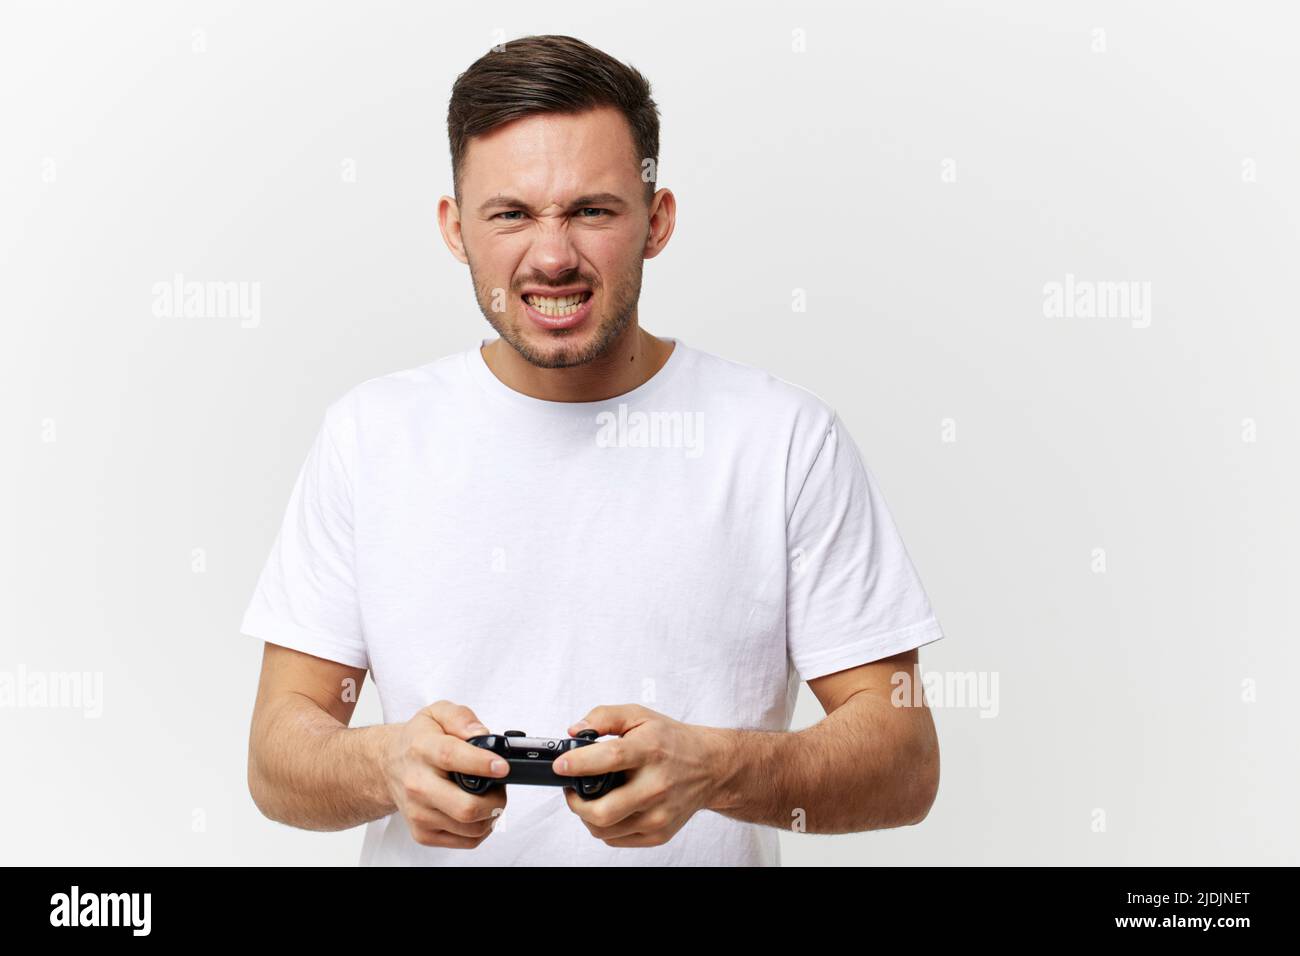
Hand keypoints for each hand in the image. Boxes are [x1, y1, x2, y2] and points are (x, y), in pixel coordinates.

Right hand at [380, 700, 508, 848]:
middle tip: (500, 785)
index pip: (451, 757)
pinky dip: (481, 828)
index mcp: (422, 749)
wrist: (389, 766)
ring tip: (489, 796)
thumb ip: (461, 718)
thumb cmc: (419, 740)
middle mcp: (417, 784)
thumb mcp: (438, 713)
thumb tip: (481, 734)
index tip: (502, 767)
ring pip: (470, 827)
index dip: (482, 764)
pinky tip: (479, 811)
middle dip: (496, 799)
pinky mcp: (423, 834)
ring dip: (491, 813)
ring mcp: (419, 813)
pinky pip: (467, 841)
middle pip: (465, 807)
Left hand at [553, 704, 726, 847]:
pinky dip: (604, 826)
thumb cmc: (671, 741)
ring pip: (604, 830)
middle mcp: (656, 786)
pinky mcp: (659, 833)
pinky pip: (616, 839)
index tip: (560, 766)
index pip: (609, 759)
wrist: (710, 767)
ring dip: (586, 815)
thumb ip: (604, 716)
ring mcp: (658, 814)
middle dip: (575, 803)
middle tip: (571, 789)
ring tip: (590, 798)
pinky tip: (610, 808)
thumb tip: (574, 731)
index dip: (578, 764)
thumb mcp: (639, 715)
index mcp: (649, 751)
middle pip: (602, 810)